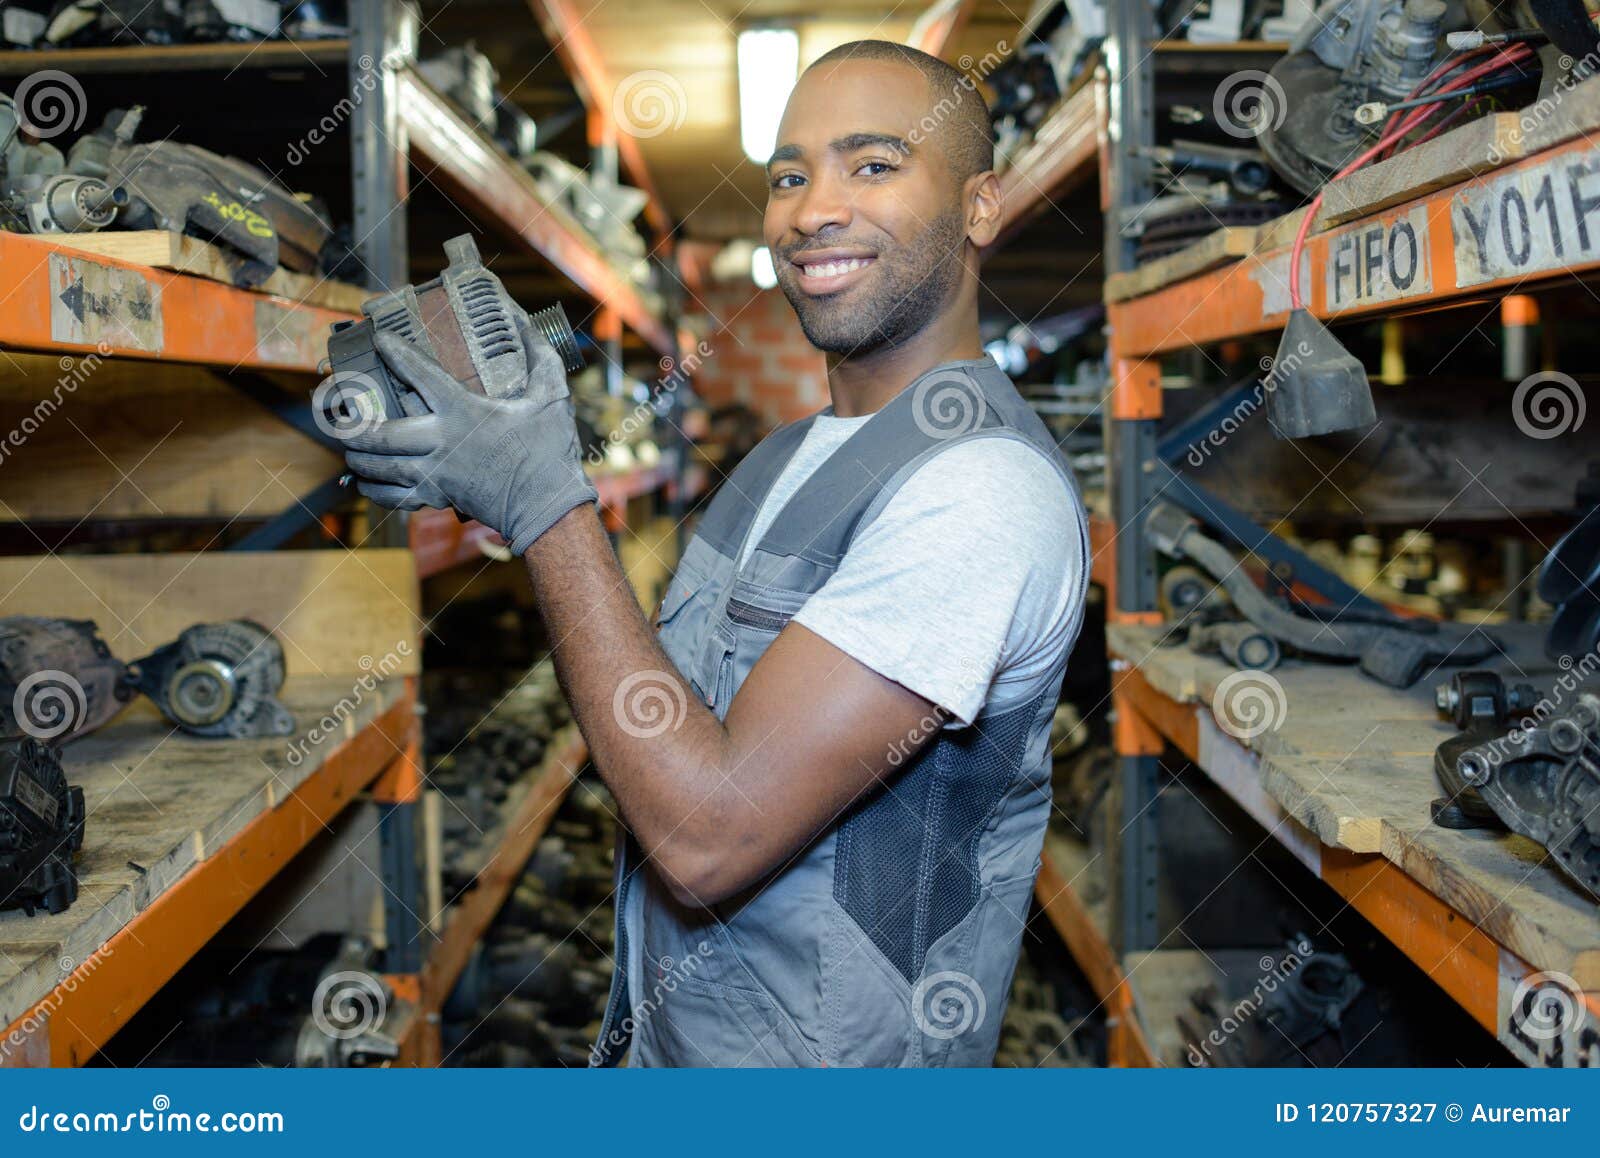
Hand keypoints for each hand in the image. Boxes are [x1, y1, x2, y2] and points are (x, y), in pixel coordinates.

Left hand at [342, 315, 597, 554]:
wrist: (548, 508)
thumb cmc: (550, 451)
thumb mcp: (552, 395)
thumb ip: (538, 353)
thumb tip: (522, 319)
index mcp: (464, 412)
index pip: (419, 374)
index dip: (395, 353)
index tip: (379, 339)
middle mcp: (441, 443)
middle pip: (379, 433)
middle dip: (350, 423)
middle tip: (337, 410)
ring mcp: (435, 473)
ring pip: (378, 465)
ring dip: (356, 454)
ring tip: (346, 442)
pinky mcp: (437, 497)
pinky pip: (392, 497)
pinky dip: (372, 489)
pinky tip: (363, 480)